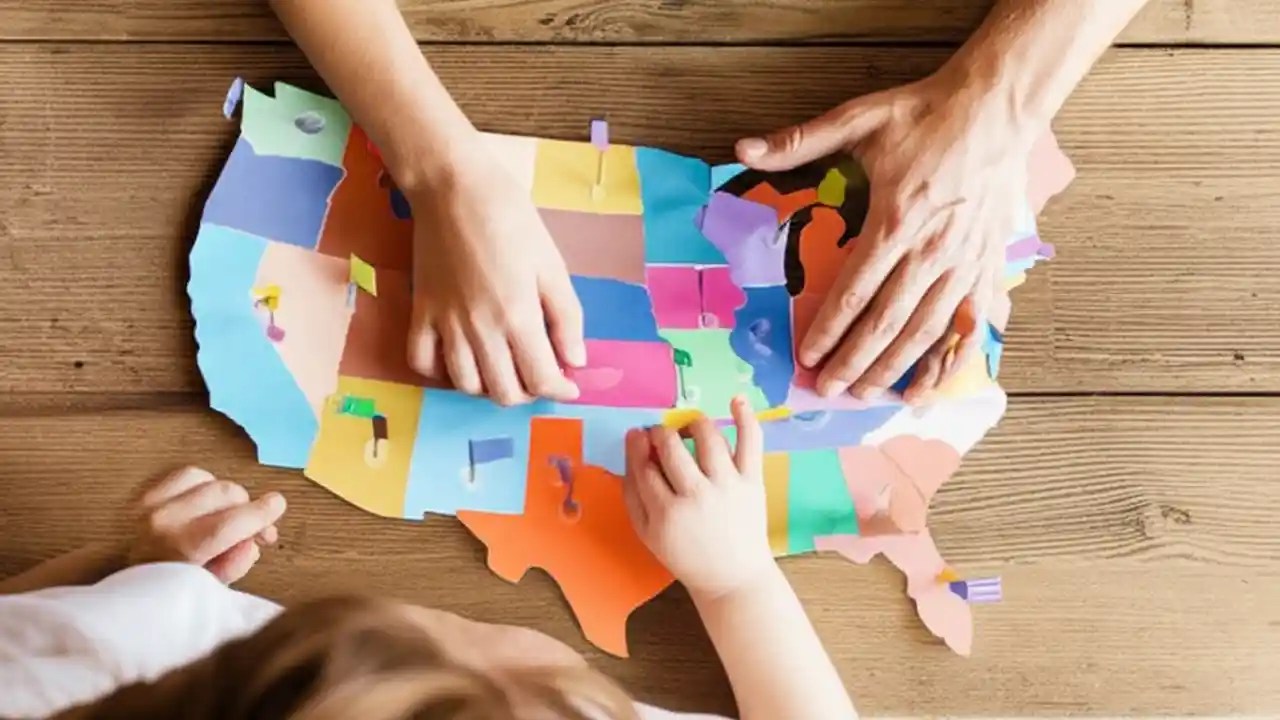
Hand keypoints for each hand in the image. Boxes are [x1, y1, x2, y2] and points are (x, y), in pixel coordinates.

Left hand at [127, 467, 285, 583]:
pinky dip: (204, 485)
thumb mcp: (207, 590)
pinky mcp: (143, 493)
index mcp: (178, 548)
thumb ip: (234, 564)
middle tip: (254, 526)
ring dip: (224, 495)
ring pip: (208, 479)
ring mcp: (150, 502)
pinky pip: (187, 475)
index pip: (232, 521)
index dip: (261, 512)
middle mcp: (162, 519)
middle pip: (226, 493)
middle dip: (247, 506)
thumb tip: (252, 541)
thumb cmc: (162, 590)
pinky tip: (206, 503)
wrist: (121, 585)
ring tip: (226, 515)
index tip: (277, 505)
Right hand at [406, 156, 585, 405]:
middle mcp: (480, 329)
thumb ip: (567, 317)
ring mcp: (445, 323)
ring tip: (504, 369)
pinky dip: (441, 372)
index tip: (569, 386)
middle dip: (528, 392)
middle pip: (504, 391)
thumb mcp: (552, 265)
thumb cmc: (511, 219)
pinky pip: (422, 362)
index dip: (560, 390)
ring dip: (489, 387)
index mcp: (518, 316)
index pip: (541, 378)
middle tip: (538, 374)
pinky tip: (461, 360)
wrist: (453, 187)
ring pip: (465, 385)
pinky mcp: (420, 312)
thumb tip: (575, 361)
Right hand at [623, 396, 774, 600]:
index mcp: (666, 514)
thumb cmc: (686, 556)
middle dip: (661, 434)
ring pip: (707, 436)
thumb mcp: (649, 535)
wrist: (733, 578)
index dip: (638, 446)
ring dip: (691, 424)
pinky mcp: (753, 482)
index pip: (645, 467)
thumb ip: (633, 497)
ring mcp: (727, 486)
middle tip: (661, 437)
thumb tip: (629, 454)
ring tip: (688, 431)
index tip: (637, 435)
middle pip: (671, 447)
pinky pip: (750, 442)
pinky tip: (736, 400)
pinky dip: (745, 417)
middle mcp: (696, 496)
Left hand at [738, 69, 1030, 402]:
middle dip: (854, 361)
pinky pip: (969, 324)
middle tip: (826, 388)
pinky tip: (929, 386)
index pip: (855, 289)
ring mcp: (964, 262)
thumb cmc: (927, 114)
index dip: (829, 327)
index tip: (807, 355)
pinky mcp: (988, 265)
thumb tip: (743, 148)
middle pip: (887, 322)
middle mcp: (932, 250)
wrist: (998, 106)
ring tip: (865, 394)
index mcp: (896, 220)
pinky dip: (949, 360)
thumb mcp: (858, 118)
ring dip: (894, 368)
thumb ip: (800, 141)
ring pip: (925, 330)